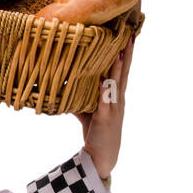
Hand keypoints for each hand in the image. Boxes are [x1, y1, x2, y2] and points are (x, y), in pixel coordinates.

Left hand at [74, 36, 134, 179]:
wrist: (101, 156)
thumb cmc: (95, 131)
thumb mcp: (86, 110)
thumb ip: (79, 97)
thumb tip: (62, 84)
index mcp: (114, 96)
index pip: (120, 71)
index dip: (124, 55)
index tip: (127, 37)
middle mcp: (117, 100)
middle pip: (123, 73)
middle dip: (126, 55)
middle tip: (130, 36)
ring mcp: (113, 109)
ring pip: (117, 85)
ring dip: (119, 69)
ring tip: (121, 52)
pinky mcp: (106, 120)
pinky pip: (105, 104)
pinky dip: (105, 94)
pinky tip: (105, 84)